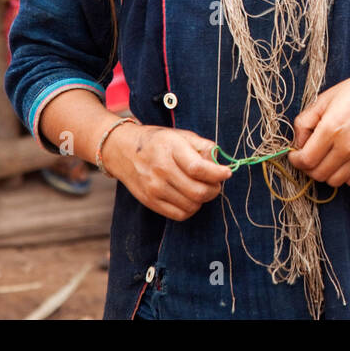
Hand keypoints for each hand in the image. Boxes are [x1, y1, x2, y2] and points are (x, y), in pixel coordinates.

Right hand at [106, 124, 231, 220]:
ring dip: (203, 199)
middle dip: (214, 189)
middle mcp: (161, 170)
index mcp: (171, 148)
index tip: (227, 173)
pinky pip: (180, 214)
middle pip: (198, 191)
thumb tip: (220, 164)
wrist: (122, 151)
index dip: (218, 173)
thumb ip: (203, 147)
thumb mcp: (181, 135)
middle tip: (216, 183)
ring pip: (192, 205)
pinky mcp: (150, 202)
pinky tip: (189, 197)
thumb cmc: (158, 141)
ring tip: (201, 187)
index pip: (199, 168)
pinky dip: (190, 208)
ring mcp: (154, 188)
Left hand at [288, 70, 349, 186]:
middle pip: (318, 174)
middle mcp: (347, 146)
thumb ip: (304, 123)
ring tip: (327, 157)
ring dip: (326, 172)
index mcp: (331, 129)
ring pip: (333, 181)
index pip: (306, 160)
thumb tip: (298, 145)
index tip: (295, 155)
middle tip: (309, 156)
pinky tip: (343, 159)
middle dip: (308, 167)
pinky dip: (343, 175)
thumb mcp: (323, 100)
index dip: (296, 160)